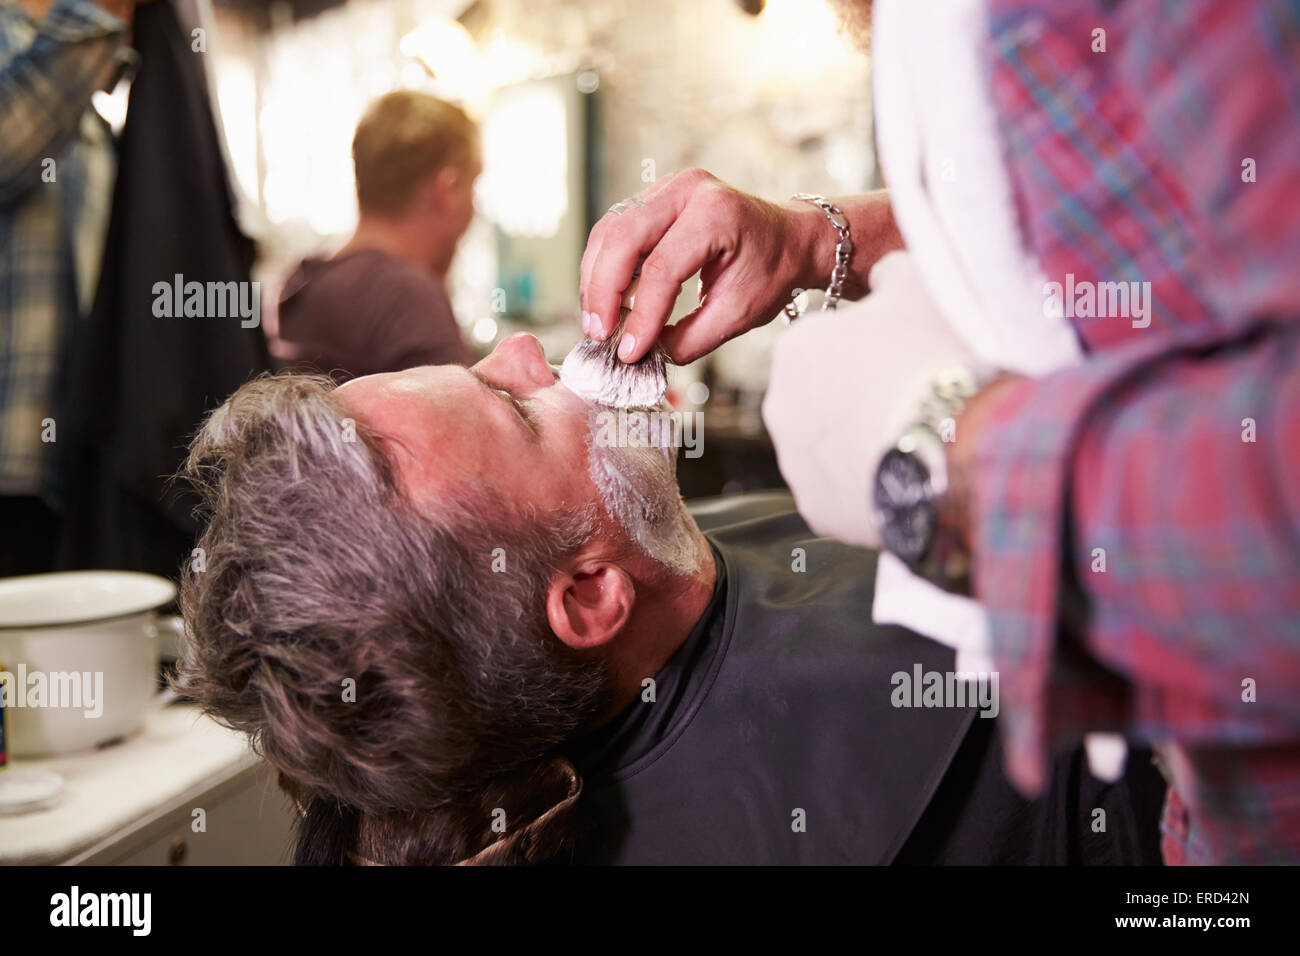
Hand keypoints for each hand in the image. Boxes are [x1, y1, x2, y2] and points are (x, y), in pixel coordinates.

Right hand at [579, 169, 898, 364]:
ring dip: (595, 278)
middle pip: (623, 238)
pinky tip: (605, 298)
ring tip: (597, 321)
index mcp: (717, 214)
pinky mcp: (654, 198)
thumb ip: (689, 338)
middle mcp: (688, 190)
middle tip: (598, 334)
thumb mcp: (738, 314)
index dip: (640, 315)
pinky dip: (603, 265)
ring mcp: (667, 188)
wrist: (788, 240)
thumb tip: (643, 355)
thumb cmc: (771, 272)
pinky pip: (614, 229)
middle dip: (602, 292)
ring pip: (610, 230)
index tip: (628, 351)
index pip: (662, 269)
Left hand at [762, 251, 976, 549]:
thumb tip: (885, 274)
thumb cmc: (931, 356)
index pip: (823, 343)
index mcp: (795, 348)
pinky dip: (865, 485)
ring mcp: (795, 462)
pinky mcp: (816, 510)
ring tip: (910, 439)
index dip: (865, 349)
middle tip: (907, 398)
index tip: (900, 356)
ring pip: (827, 448)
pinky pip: (840, 493)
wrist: (951, 442)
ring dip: (858, 443)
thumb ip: (892, 273)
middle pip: (819, 397)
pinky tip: (902, 474)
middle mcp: (779, 405)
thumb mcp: (920, 288)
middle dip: (854, 398)